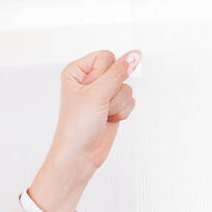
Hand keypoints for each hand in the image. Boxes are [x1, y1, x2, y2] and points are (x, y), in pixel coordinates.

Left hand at [27, 49, 140, 211]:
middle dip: (113, 90)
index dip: (104, 75)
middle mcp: (89, 80)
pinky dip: (122, 111)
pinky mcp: (113, 105)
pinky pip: (130, 98)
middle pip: (119, 70)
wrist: (80, 156)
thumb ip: (119, 72)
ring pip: (126, 86)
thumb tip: (135, 54)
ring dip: (117, 103)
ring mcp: (102, 93)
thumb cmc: (76, 128)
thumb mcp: (97, 94)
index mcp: (76, 71)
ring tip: (102, 114)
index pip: (106, 56)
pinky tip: (108, 119)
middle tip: (98, 105)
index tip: (92, 92)